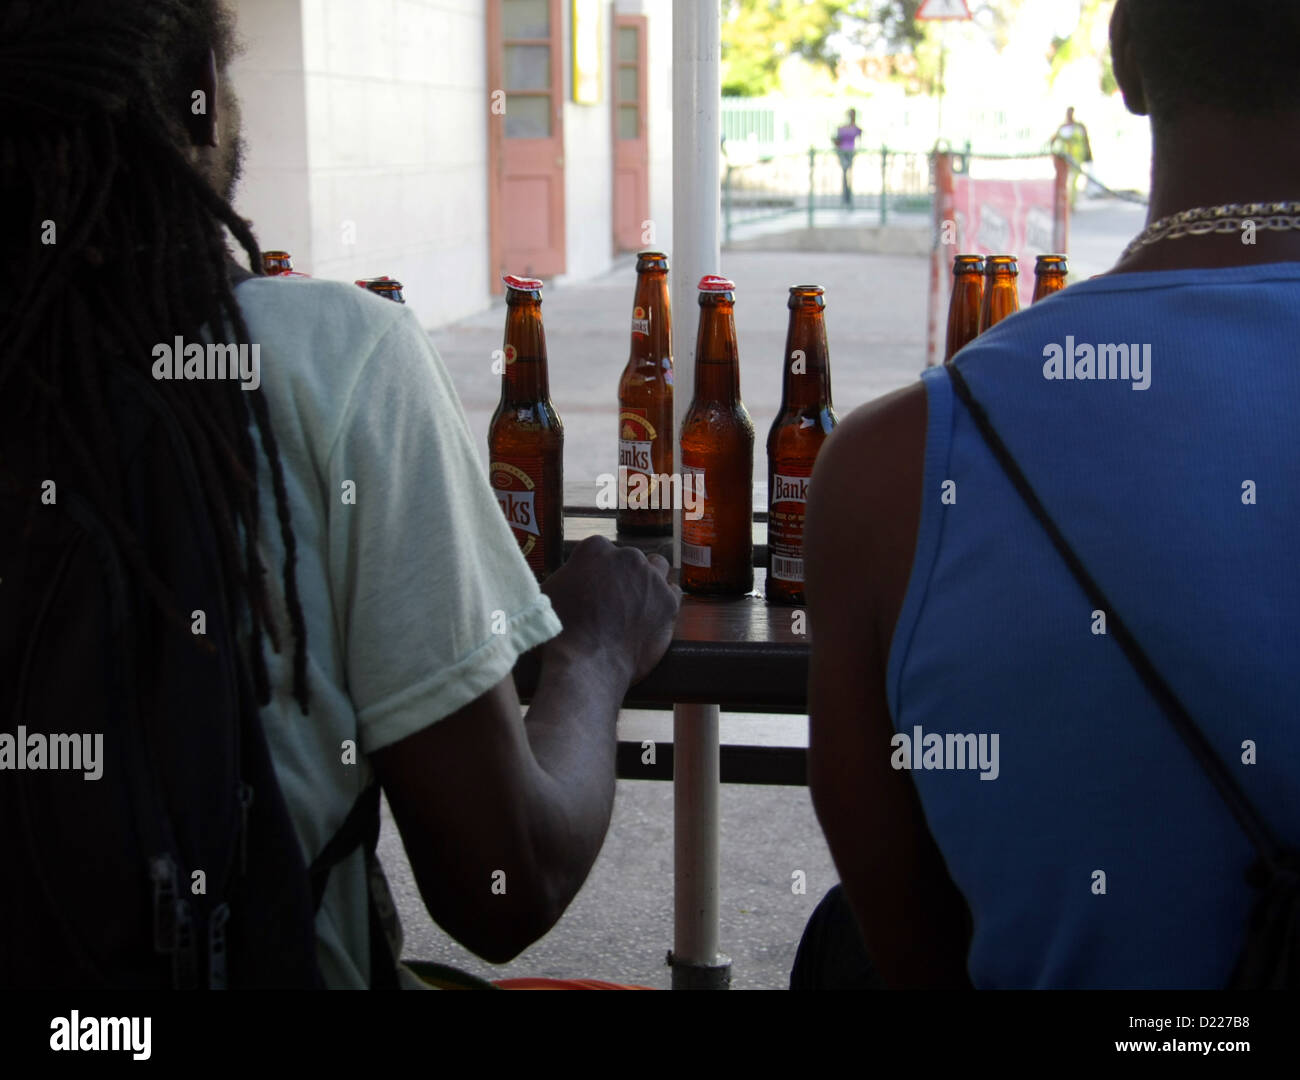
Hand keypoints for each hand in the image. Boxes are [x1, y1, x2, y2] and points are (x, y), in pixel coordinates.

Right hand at [541, 536, 679, 683]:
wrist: (588, 664)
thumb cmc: (561, 632)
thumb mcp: (550, 592)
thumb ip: (568, 575)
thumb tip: (574, 577)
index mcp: (595, 548)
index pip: (600, 549)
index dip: (596, 569)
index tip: (593, 586)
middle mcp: (627, 556)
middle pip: (629, 559)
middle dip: (622, 575)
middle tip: (613, 600)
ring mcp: (651, 578)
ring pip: (657, 567)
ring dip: (649, 579)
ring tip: (638, 601)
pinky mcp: (669, 602)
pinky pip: (673, 592)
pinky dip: (664, 600)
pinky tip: (654, 613)